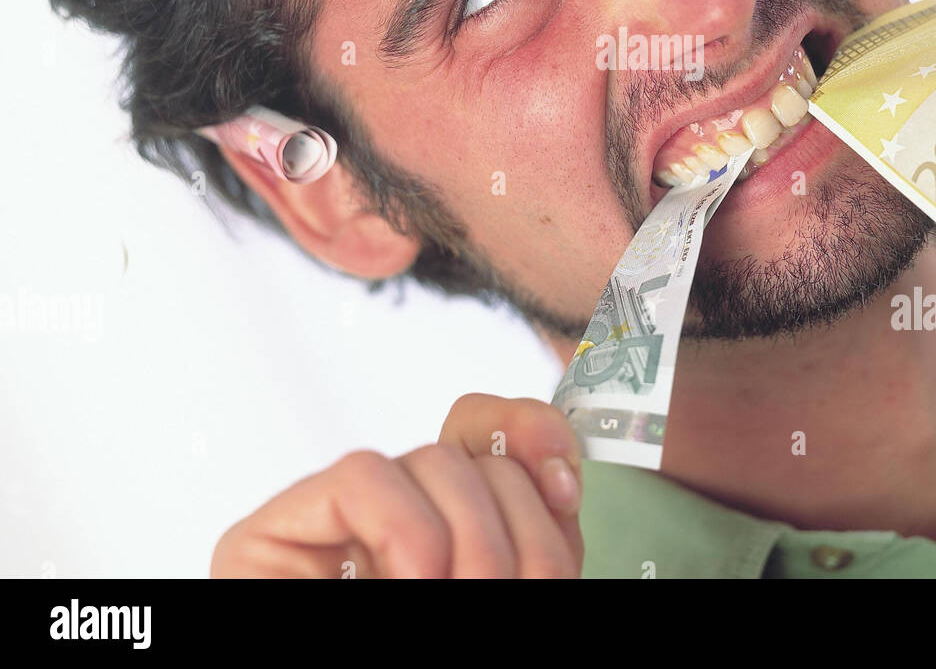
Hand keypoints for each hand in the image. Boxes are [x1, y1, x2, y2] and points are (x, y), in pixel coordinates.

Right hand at [211, 394, 583, 577]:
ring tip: (455, 596)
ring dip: (470, 539)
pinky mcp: (267, 536)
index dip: (531, 437)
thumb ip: (538, 546)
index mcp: (448, 531)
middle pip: (472, 457)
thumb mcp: (510, 599)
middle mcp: (390, 518)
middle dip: (514, 525)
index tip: (567, 488)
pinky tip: (414, 580)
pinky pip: (362, 478)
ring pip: (430, 461)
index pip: (488, 437)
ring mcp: (328, 525)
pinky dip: (407, 529)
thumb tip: (563, 475)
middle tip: (506, 593)